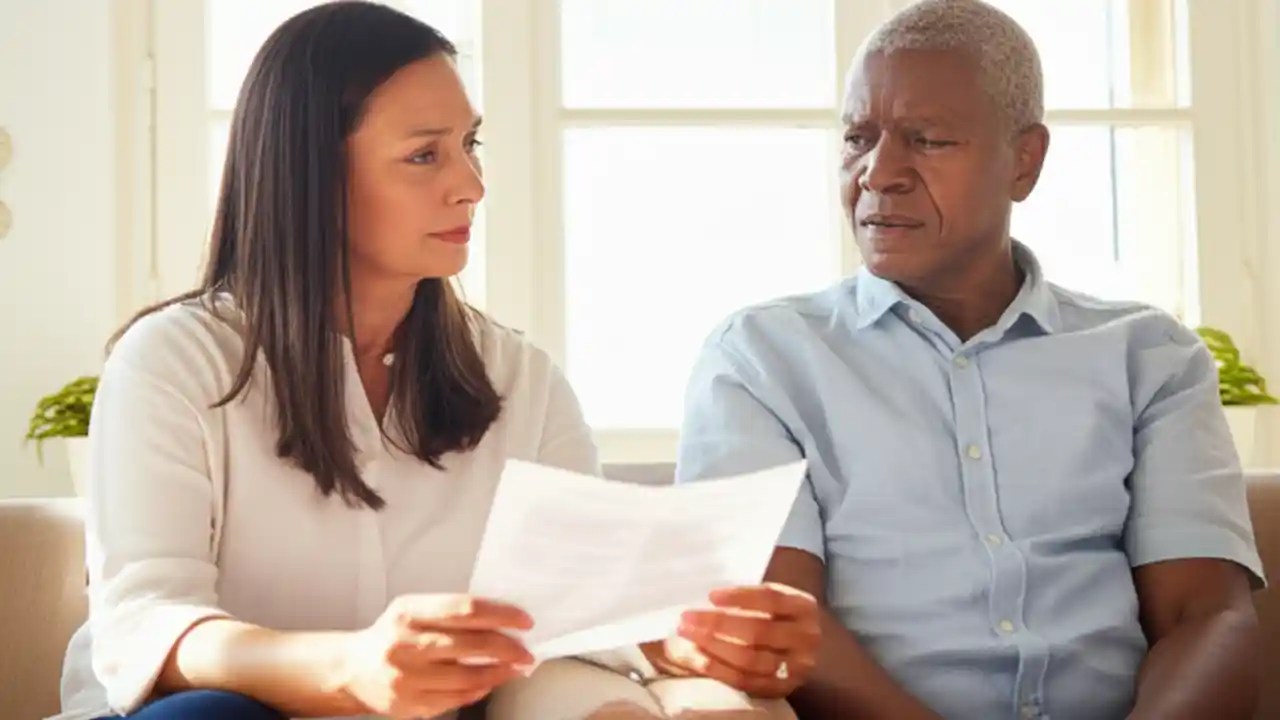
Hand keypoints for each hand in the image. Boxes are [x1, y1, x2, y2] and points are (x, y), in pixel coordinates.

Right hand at [336, 594, 533, 718]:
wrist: (352, 669)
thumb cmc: (391, 635)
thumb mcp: (413, 611)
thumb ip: (451, 612)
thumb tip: (501, 619)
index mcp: (409, 613)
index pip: (465, 609)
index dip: (501, 614)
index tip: (523, 620)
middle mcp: (406, 644)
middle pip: (472, 644)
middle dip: (508, 647)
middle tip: (525, 649)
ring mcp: (408, 678)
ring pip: (469, 676)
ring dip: (500, 672)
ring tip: (514, 666)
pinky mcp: (410, 704)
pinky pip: (456, 699)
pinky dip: (480, 690)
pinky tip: (490, 682)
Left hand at [644, 583, 820, 697]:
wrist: (801, 649)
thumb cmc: (777, 616)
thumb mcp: (774, 600)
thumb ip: (748, 597)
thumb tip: (709, 599)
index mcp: (805, 607)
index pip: (771, 598)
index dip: (739, 596)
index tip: (711, 596)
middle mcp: (806, 638)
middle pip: (758, 630)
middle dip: (718, 624)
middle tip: (687, 617)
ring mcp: (796, 667)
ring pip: (750, 659)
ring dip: (713, 647)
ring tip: (689, 636)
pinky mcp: (781, 689)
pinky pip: (745, 681)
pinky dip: (719, 670)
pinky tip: (699, 658)